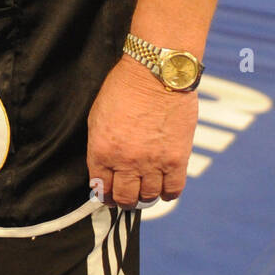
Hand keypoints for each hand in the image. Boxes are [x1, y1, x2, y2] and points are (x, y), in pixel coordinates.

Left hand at [87, 53, 198, 207]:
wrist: (155, 74)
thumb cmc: (123, 89)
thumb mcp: (98, 117)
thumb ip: (101, 146)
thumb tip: (105, 168)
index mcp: (101, 150)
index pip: (100, 188)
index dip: (104, 195)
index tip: (108, 195)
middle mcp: (126, 162)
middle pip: (124, 198)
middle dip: (123, 200)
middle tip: (127, 196)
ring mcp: (152, 163)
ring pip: (148, 197)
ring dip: (145, 196)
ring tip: (146, 189)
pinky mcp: (177, 160)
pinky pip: (173, 190)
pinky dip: (168, 193)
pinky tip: (164, 186)